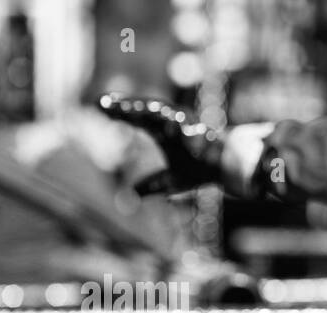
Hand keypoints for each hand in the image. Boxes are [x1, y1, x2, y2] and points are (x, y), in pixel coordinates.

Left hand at [97, 93, 225, 195]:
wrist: (228, 169)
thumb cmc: (199, 170)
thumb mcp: (171, 181)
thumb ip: (152, 185)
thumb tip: (131, 194)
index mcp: (161, 130)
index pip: (135, 118)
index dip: (118, 112)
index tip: (98, 106)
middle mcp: (172, 123)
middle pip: (145, 110)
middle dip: (127, 106)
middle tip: (107, 104)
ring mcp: (189, 126)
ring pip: (166, 115)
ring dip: (148, 111)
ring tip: (129, 109)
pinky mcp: (206, 135)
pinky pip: (194, 133)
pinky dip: (184, 133)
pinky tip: (170, 131)